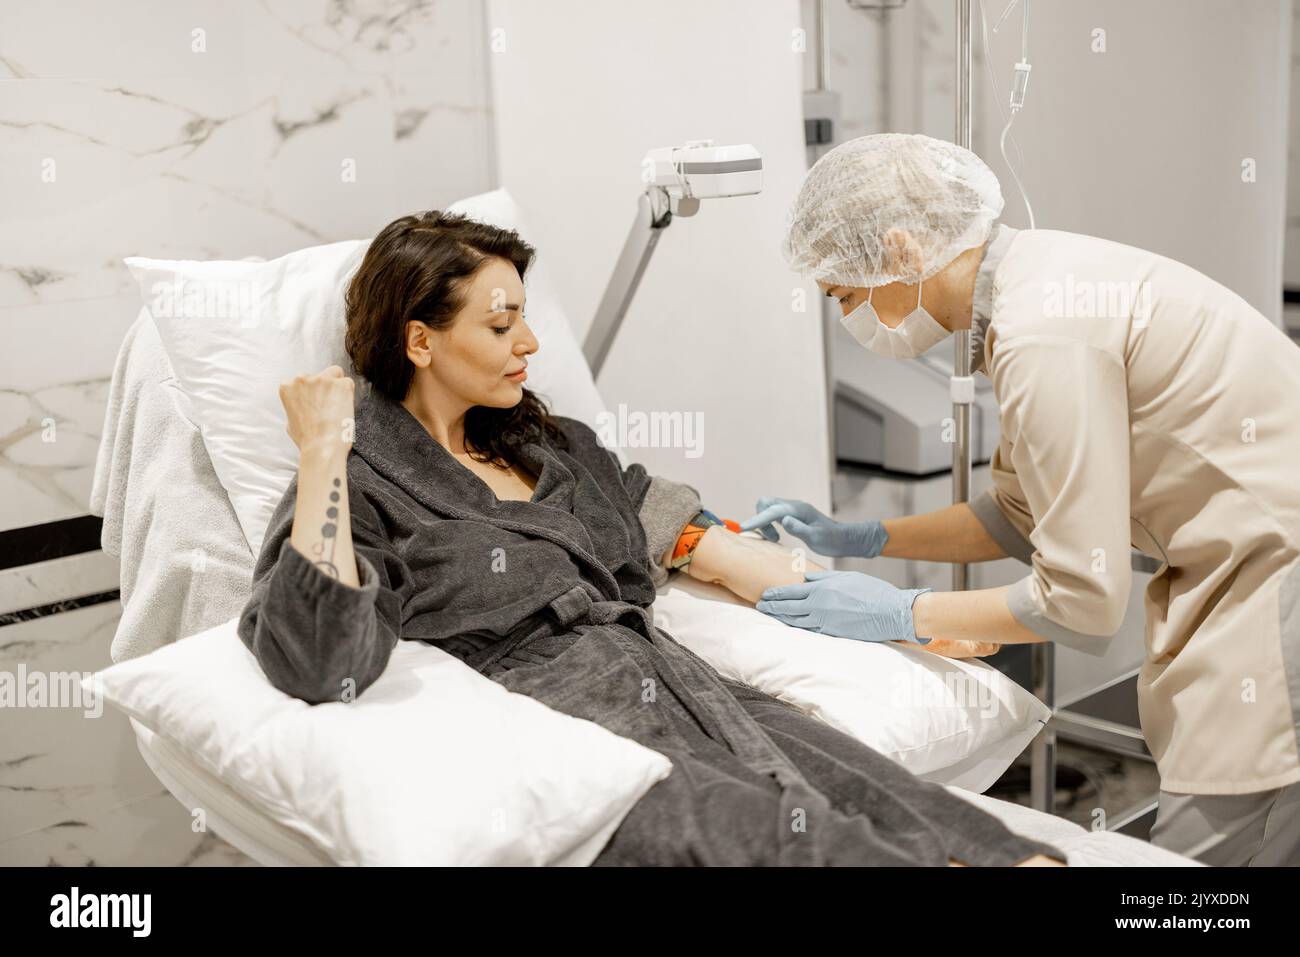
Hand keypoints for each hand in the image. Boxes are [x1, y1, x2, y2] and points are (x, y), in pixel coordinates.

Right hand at [279, 365, 355, 453]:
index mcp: (287, 386)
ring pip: (335, 373)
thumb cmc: (307, 439)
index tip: (316, 403)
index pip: (303, 380)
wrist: (322, 447)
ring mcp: (322, 379)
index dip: (312, 392)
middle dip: (325, 387)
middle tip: (328, 407)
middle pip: (319, 374)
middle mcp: (302, 378)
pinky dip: (349, 395)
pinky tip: (344, 408)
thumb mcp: (290, 421)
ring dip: (337, 386)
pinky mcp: (341, 384)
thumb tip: (303, 406)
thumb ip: (296, 407)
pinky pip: (348, 383)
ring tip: (337, 406)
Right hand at [740, 497, 887, 557]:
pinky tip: (777, 536)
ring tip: (775, 539)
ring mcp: (792, 510)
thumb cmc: (832, 540)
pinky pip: (772, 514)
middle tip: (772, 538)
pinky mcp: (791, 515)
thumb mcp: (817, 538)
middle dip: (760, 519)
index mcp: (799, 510)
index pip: (773, 511)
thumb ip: (799, 528)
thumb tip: (783, 519)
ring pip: (766, 508)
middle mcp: (793, 506)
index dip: (758, 519)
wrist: (844, 539)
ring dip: (764, 523)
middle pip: (765, 503)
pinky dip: (768, 524)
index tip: (744, 528)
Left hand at [755, 569, 930, 644]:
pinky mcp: (832, 633)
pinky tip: (789, 627)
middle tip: (759, 606)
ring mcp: (825, 620)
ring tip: (769, 616)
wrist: (890, 611)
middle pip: (788, 606)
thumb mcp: (846, 577)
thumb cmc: (872, 591)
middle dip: (772, 606)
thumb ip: (824, 576)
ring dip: (780, 618)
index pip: (792, 591)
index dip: (776, 594)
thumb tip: (806, 576)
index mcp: (822, 588)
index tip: (764, 595)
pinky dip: (796, 628)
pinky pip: (809, 630)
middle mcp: (819, 604)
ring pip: (795, 620)